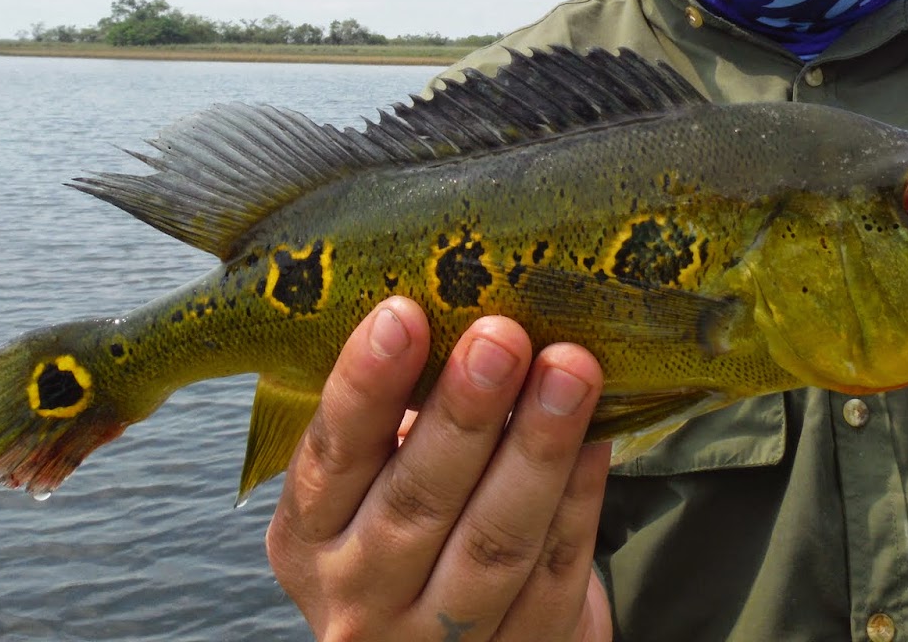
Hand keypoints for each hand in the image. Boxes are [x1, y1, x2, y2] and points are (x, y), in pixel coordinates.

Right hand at [266, 296, 613, 641]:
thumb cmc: (404, 521)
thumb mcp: (368, 478)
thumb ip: (395, 410)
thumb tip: (455, 300)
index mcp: (309, 535)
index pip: (331, 456)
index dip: (365, 386)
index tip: (401, 314)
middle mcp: (359, 594)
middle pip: (417, 501)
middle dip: (465, 412)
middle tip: (502, 335)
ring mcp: (437, 637)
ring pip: (493, 541)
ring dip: (537, 448)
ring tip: (570, 370)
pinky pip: (555, 566)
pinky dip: (580, 492)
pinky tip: (598, 431)